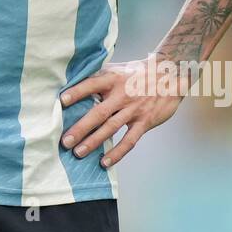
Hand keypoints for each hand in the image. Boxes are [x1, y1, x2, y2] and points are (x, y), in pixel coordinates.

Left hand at [58, 53, 183, 167]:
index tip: (61, 101)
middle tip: (65, 141)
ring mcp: (134, 110)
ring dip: (94, 142)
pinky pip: (129, 140)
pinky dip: (117, 153)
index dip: (77, 92)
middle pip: (99, 113)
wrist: (170, 76)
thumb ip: (98, 76)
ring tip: (78, 153)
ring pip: (111, 128)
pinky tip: (104, 162)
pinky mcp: (144, 122)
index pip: (92, 84)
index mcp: (113, 78)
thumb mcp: (117, 68)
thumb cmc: (136, 73)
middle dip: (81, 128)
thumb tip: (72, 81)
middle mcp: (122, 94)